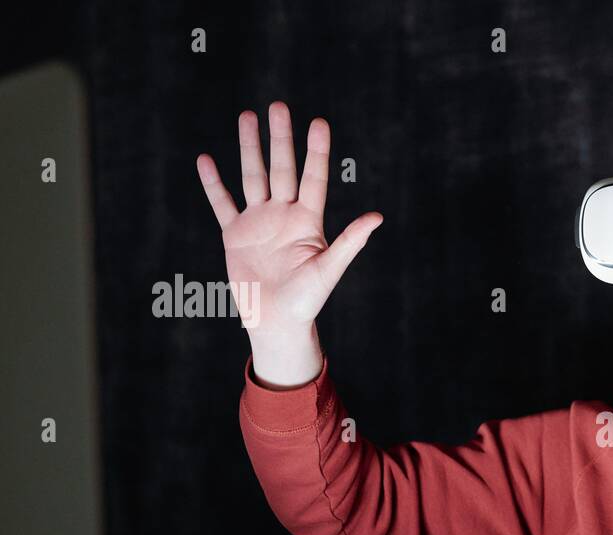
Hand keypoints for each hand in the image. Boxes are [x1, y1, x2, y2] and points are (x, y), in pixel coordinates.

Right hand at [196, 101, 381, 385]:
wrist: (277, 322)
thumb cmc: (308, 301)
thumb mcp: (329, 270)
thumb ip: (349, 241)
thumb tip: (377, 217)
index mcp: (308, 221)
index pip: (313, 178)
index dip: (315, 151)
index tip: (318, 122)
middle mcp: (284, 215)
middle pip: (281, 168)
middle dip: (279, 137)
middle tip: (277, 105)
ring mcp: (258, 222)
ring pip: (253, 177)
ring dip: (249, 148)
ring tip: (247, 116)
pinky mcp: (235, 235)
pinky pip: (222, 204)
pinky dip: (213, 184)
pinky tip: (206, 160)